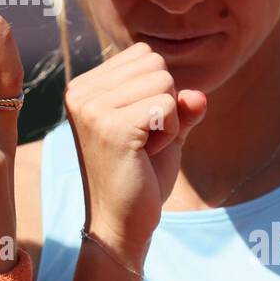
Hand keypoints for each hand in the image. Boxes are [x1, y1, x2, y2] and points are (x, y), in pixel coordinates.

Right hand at [63, 42, 207, 265]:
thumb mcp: (164, 131)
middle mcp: (80, 92)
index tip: (138, 128)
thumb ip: (181, 105)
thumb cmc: (139, 177)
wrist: (121, 225)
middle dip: (164, 101)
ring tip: (144, 148)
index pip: (144, 55)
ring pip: (165, 81)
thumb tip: (199, 95)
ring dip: (168, 119)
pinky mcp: (110, 127)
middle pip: (156, 63)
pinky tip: (148, 154)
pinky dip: (170, 132)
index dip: (157, 91)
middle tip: (143, 141)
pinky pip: (167, 106)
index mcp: (84, 86)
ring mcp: (92, 108)